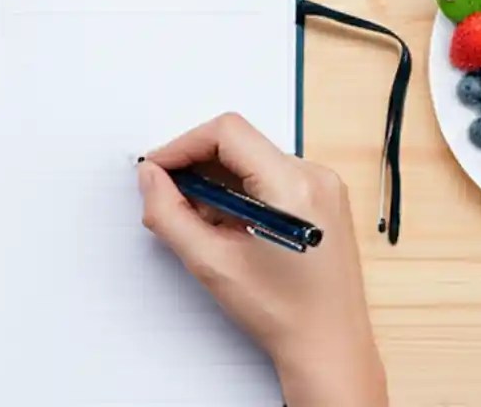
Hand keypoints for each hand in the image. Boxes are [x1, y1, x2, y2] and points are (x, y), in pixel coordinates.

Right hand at [136, 115, 386, 406]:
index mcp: (292, 186)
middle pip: (239, 144)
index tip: (157, 170)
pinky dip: (240, 192)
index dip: (183, 145)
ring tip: (205, 226)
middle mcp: (315, 176)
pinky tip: (230, 228)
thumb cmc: (282, 313)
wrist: (330, 348)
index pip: (227, 133)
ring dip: (218, 182)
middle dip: (197, 167)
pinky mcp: (324, 200)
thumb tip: (150, 177)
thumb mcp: (211, 262)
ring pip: (252, 160)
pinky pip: (270, 176)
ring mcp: (324, 187)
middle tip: (172, 201)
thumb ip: (170, 213)